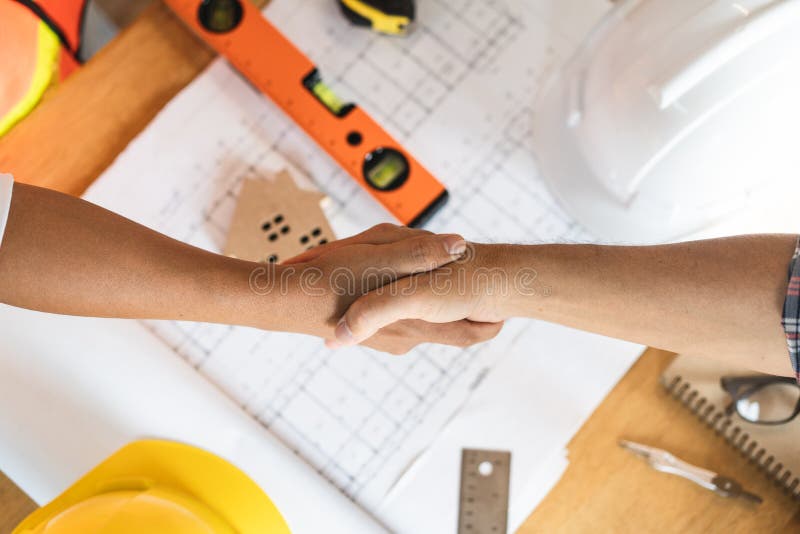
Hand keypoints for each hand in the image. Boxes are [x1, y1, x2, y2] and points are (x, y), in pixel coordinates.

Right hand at [277, 225, 502, 353]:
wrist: (279, 300)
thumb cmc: (326, 275)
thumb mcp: (378, 254)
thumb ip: (421, 251)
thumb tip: (459, 244)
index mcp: (413, 320)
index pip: (468, 332)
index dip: (490, 321)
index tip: (504, 308)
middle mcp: (402, 336)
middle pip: (447, 325)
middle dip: (460, 306)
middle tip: (470, 282)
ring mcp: (384, 337)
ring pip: (420, 317)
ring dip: (425, 298)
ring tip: (416, 273)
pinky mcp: (368, 333)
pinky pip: (398, 316)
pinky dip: (402, 300)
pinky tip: (384, 278)